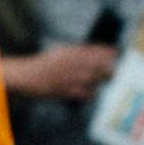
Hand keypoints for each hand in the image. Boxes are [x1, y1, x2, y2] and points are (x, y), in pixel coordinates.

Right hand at [3, 41, 120, 102]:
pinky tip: (90, 90)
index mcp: (73, 52)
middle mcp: (75, 64)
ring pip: (98, 79)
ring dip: (102, 79)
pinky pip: (89, 93)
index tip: (115, 53)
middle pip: (102, 65)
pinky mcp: (70, 91)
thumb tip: (94, 53)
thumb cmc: (44, 64)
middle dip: (110, 67)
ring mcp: (73, 78)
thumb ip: (77, 52)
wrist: (29, 77)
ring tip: (102, 79)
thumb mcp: (61, 51)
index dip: (109, 52)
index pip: (98, 51)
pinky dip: (92, 92)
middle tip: (112, 69)